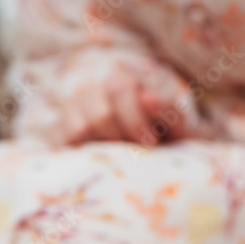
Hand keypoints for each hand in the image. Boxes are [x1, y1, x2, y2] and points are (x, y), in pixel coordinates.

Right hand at [54, 57, 208, 146]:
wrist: (160, 159)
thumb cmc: (173, 141)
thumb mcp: (183, 128)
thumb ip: (172, 111)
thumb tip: (147, 96)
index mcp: (125, 82)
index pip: (120, 89)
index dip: (135, 119)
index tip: (151, 143)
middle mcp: (96, 91)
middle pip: (99, 113)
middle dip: (122, 139)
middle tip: (137, 155)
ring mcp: (75, 111)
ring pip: (79, 127)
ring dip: (104, 148)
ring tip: (120, 158)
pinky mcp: (61, 133)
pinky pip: (63, 141)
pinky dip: (81, 154)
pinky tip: (101, 161)